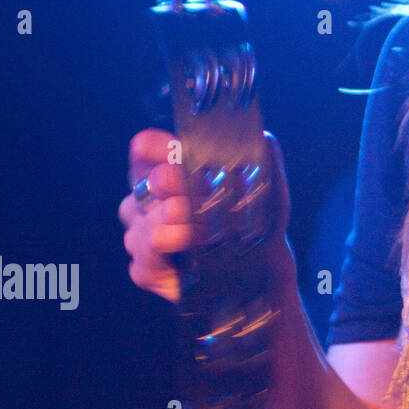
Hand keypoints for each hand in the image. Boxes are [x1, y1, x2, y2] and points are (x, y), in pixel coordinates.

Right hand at [120, 129, 294, 302]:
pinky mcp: (146, 270)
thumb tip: (265, 138)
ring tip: (208, 226)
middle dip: (172, 180)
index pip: (145, 149)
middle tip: (197, 184)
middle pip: (146, 183)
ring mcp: (142, 236)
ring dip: (177, 222)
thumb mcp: (266, 189)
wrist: (261, 269)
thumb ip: (265, 160)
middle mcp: (147, 202)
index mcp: (166, 173)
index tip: (181, 149)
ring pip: (144, 224)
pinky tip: (196, 251)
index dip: (159, 145)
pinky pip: (146, 260)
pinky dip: (174, 252)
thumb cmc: (255, 222)